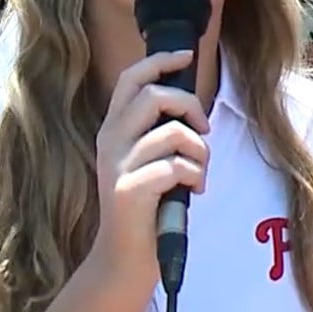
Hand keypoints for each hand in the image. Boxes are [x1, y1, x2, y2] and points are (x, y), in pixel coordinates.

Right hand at [88, 50, 210, 290]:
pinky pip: (177, 166)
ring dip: (200, 150)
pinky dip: (197, 175)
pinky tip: (195, 190)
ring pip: (173, 132)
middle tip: (203, 129)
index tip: (186, 55)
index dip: (159, 61)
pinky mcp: (129, 190)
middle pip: (155, 95)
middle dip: (190, 106)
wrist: (125, 256)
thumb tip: (191, 101)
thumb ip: (160, 130)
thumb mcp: (149, 158)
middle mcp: (109, 141)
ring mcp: (117, 166)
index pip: (131, 78)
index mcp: (113, 129)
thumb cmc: (148, 203)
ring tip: (200, 171)